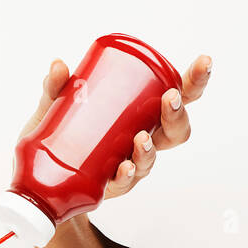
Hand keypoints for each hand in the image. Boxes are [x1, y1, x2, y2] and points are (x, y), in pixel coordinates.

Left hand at [18, 53, 212, 197]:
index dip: (195, 81)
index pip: (179, 96)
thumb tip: (59, 66)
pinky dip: (126, 174)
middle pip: (175, 131)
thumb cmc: (60, 135)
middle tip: (170, 99)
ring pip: (152, 158)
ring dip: (149, 149)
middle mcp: (143, 140)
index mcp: (143, 113)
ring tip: (140, 139)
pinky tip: (124, 168)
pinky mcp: (112, 184)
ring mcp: (130, 163)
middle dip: (178, 115)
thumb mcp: (56, 106)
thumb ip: (56, 87)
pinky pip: (126, 181)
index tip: (204, 62)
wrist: (42, 177)